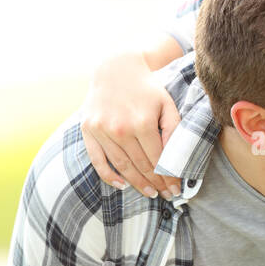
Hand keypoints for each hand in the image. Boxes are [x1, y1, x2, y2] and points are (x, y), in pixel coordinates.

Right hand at [81, 51, 182, 198]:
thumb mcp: (167, 106)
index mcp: (142, 123)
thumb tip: (174, 159)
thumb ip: (173, 131)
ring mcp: (101, 130)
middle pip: (140, 166)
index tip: (176, 190)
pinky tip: (122, 185)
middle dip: (155, 184)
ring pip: (121, 166)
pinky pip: (97, 160)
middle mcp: (120, 129)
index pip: (157, 159)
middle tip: (166, 196)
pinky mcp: (88, 130)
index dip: (168, 178)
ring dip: (136, 183)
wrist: (116, 69)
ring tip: (150, 193)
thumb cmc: (148, 90)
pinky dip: (108, 176)